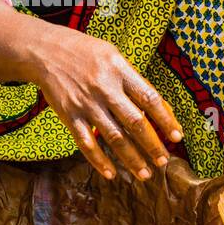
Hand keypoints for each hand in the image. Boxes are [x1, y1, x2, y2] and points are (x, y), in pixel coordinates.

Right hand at [29, 27, 182, 180]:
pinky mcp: (69, 115)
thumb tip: (159, 108)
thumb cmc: (85, 52)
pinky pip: (86, 143)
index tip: (177, 137)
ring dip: (131, 159)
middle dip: (152, 145)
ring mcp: (86, 104)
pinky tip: (111, 174)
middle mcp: (104, 88)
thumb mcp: (113, 55)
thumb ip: (133, 80)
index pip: (149, 98)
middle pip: (134, 122)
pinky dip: (99, 161)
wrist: (45, 51)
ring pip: (114, 137)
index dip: (166, 120)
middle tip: (164, 162)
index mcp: (119, 70)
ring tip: (145, 174)